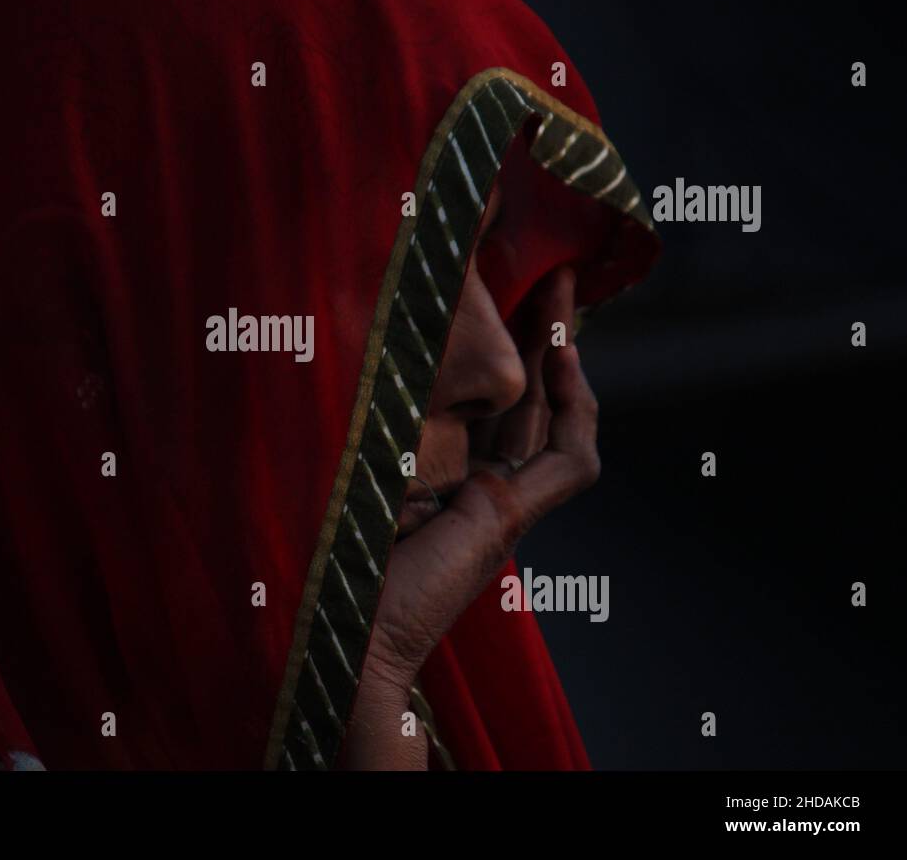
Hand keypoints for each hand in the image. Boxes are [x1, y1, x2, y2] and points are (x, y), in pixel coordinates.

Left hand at [340, 266, 600, 767]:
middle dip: (546, 334)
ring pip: (554, 420)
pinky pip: (570, 465)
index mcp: (448, 477)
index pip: (495, 402)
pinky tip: (564, 361)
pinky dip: (578, 412)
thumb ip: (371, 425)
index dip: (512, 351)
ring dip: (564, 354)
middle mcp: (482, 486)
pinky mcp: (508, 518)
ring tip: (562, 293)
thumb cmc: (328, 550)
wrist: (340, 630)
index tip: (508, 296)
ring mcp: (501, 503)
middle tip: (556, 275)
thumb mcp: (350, 465)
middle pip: (531, 398)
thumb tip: (346, 350)